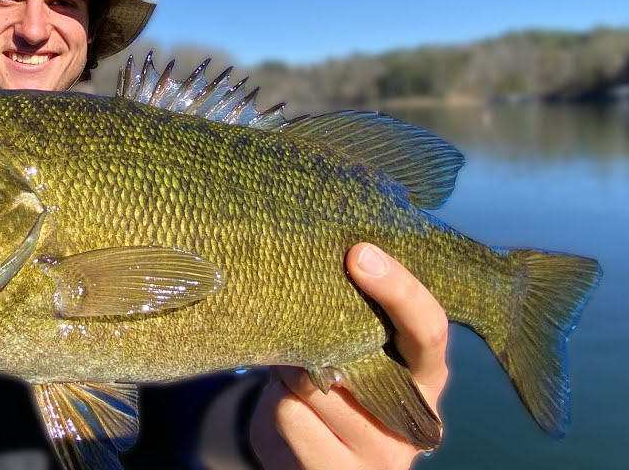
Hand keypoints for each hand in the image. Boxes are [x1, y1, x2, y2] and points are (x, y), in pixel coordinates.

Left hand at [250, 243, 449, 469]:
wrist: (306, 455)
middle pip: (355, 357)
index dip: (399, 288)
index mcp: (424, 376)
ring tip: (292, 378)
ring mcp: (376, 453)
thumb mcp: (349, 353)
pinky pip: (289, 415)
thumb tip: (310, 271)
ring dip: (287, 373)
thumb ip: (346, 324)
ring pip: (312, 386)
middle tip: (297, 328)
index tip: (361, 253)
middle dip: (315, 336)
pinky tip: (284, 409)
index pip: (428, 329)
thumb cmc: (331, 387)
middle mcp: (409, 419)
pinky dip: (274, 402)